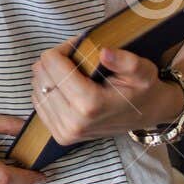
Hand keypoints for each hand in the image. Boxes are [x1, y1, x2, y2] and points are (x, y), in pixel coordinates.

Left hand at [30, 42, 183, 145]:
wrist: (146, 114)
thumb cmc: (142, 89)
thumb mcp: (142, 71)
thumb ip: (125, 60)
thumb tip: (103, 52)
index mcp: (90, 105)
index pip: (51, 63)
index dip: (61, 49)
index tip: (76, 48)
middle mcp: (73, 122)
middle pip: (41, 74)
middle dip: (55, 61)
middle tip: (75, 59)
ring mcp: (65, 132)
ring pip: (37, 87)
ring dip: (50, 75)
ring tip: (73, 73)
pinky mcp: (60, 135)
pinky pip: (38, 102)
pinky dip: (48, 89)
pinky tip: (66, 87)